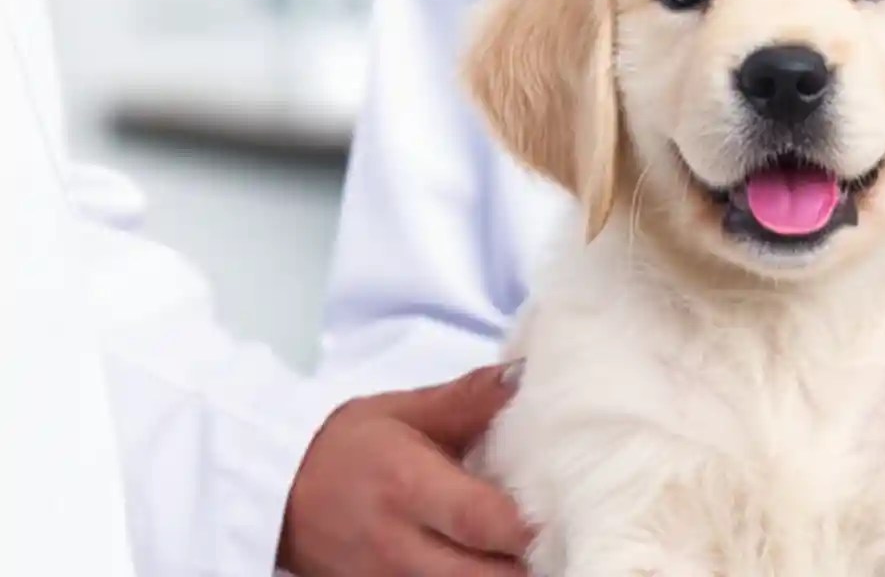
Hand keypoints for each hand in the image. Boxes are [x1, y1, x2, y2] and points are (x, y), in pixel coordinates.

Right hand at [278, 365, 531, 576]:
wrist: (276, 491)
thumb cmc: (348, 447)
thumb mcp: (404, 412)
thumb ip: (468, 399)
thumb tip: (524, 374)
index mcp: (410, 489)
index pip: (485, 523)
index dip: (531, 527)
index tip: (561, 510)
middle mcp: (401, 547)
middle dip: (528, 563)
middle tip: (555, 539)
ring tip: (527, 555)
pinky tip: (492, 566)